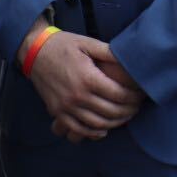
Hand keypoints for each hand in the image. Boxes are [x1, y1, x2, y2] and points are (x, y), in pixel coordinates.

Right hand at [23, 26, 144, 142]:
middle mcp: (77, 96)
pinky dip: (94, 132)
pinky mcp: (57, 112)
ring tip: (126, 116)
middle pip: (111, 112)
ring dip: (115, 123)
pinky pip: (78, 129)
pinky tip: (105, 128)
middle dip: (129, 111)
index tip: (141, 95)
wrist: (34, 52)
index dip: (134, 97)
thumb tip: (130, 58)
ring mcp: (66, 107)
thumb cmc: (64, 45)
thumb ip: (109, 52)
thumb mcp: (88, 43)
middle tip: (137, 107)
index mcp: (87, 78)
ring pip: (97, 124)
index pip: (118, 94)